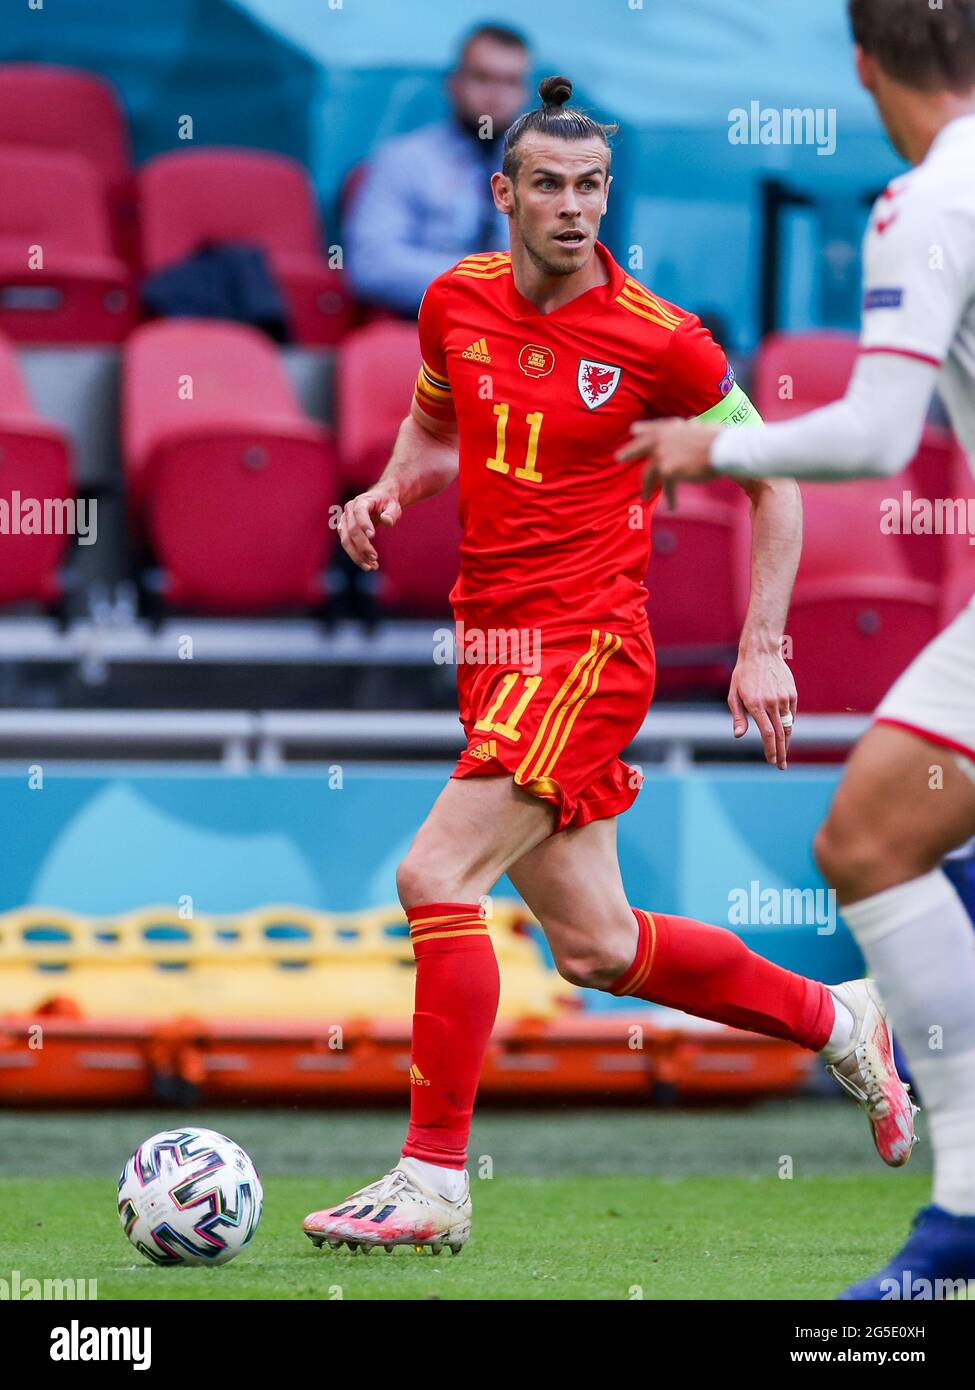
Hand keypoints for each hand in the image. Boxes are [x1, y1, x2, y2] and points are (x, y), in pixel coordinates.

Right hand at [337, 488, 401, 570]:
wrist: (379, 500)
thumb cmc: (387, 503)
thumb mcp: (393, 506)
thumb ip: (391, 513)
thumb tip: (387, 521)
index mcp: (361, 501)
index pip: (360, 512)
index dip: (364, 524)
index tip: (372, 536)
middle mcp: (349, 510)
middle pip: (351, 530)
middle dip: (362, 546)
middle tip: (375, 558)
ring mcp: (344, 521)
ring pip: (346, 540)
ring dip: (357, 555)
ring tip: (371, 567)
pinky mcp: (344, 531)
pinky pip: (347, 545)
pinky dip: (356, 556)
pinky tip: (368, 565)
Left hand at [614, 419, 719, 499]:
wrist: (724, 448)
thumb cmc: (720, 438)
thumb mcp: (702, 427)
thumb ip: (692, 428)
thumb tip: (691, 422)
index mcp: (671, 427)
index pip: (652, 427)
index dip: (641, 429)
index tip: (632, 430)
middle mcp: (661, 439)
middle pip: (638, 448)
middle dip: (627, 453)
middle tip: (617, 458)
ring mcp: (661, 454)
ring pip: (649, 474)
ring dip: (646, 488)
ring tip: (644, 498)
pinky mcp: (667, 470)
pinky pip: (666, 488)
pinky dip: (670, 498)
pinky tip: (672, 507)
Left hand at [728, 647, 796, 770]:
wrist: (761, 652)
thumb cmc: (743, 675)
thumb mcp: (734, 694)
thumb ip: (738, 716)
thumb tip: (738, 735)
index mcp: (755, 704)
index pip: (767, 734)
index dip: (770, 750)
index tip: (771, 761)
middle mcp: (771, 703)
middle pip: (780, 734)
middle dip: (781, 753)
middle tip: (781, 766)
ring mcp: (783, 698)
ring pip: (788, 726)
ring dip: (786, 743)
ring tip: (783, 755)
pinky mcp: (791, 694)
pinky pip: (791, 715)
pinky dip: (789, 727)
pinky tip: (785, 735)